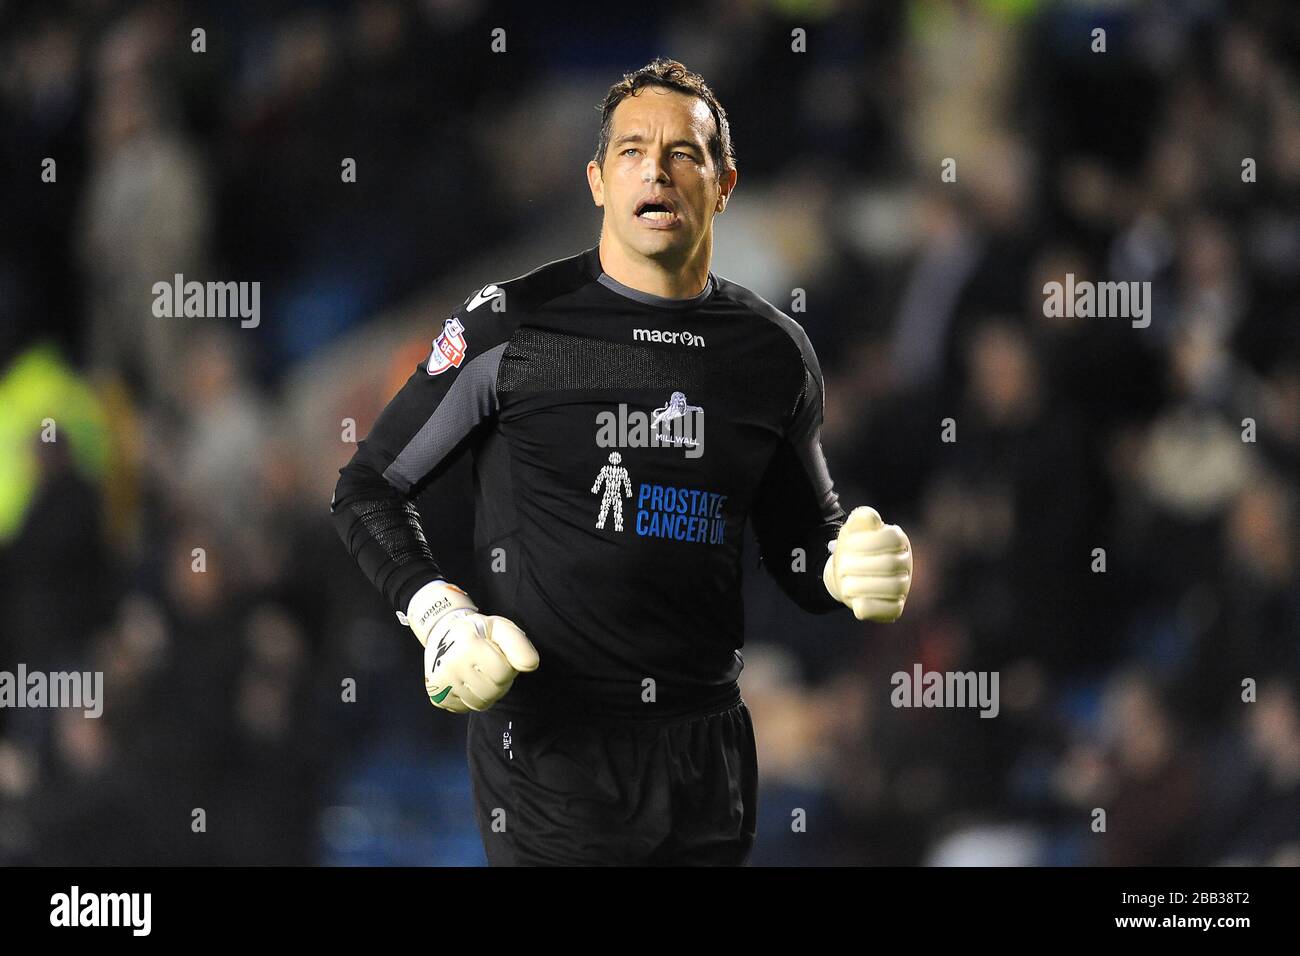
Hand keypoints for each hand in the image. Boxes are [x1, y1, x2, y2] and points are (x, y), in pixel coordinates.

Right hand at [404, 581, 539, 712]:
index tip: (497, 655)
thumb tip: (531, 665)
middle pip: (492, 691)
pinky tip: (466, 682)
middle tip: (488, 666)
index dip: (507, 666)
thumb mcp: (501, 628)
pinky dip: (470, 699)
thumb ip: (519, 644)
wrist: (443, 632)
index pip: (503, 673)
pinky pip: (465, 709)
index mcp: (469, 646)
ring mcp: (441, 683)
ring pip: (480, 704)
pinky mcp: (436, 696)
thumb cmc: (479, 632)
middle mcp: (451, 665)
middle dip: (498, 681)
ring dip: (486, 692)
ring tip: (479, 673)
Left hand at [823, 506, 911, 621]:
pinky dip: (872, 608)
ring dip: (863, 586)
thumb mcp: (852, 530)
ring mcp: (903, 587)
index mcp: (898, 540)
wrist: (845, 574)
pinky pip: (891, 611)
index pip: (891, 538)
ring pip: (893, 587)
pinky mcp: (895, 607)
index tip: (847, 545)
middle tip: (842, 567)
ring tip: (845, 583)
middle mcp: (905, 564)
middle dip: (859, 566)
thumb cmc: (852, 548)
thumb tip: (869, 518)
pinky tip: (856, 603)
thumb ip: (860, 519)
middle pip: (889, 564)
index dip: (866, 542)